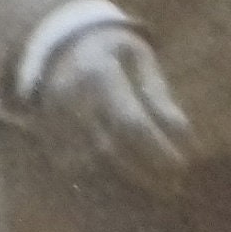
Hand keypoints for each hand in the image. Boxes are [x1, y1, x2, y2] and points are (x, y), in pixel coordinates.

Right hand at [37, 22, 195, 193]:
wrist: (58, 44)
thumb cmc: (110, 52)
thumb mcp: (139, 60)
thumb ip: (159, 96)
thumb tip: (185, 136)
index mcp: (98, 74)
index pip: (130, 122)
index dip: (157, 148)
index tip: (183, 166)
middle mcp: (70, 98)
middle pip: (109, 149)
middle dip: (145, 172)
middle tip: (174, 187)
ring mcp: (52, 116)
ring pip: (90, 163)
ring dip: (124, 179)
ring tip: (155, 187)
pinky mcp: (45, 131)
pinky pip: (73, 165)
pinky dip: (100, 179)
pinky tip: (125, 184)